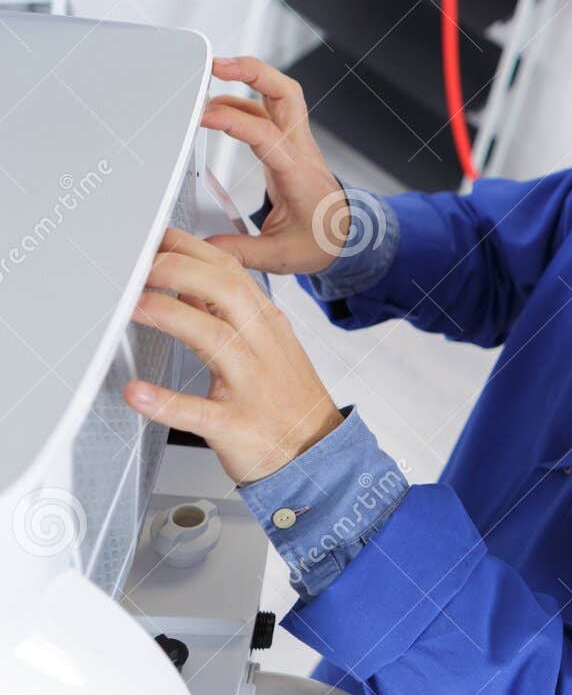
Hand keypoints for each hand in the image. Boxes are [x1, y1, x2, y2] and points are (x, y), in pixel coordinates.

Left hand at [122, 228, 344, 484]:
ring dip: (171, 316)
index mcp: (267, 325)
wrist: (315, 455)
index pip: (231, 271)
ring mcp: (251, 386)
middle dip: (180, 270)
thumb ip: (227, 314)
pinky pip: (199, 412)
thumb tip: (186, 282)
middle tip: (139, 266)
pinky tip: (137, 392)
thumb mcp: (265, 345)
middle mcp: (262, 348)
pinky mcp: (237, 426)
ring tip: (133, 306)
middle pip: (227, 293)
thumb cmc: (285, 400)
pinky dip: (166, 402)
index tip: (155, 238)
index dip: (189, 248)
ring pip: (216, 339)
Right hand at [201, 56, 348, 275]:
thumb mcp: (282, 256)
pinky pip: (267, 110)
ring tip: (212, 70)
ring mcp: (295, 143)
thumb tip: (204, 249)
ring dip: (249, 76)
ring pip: (279, 93)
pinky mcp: (287, 143)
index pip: (267, 137)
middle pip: (285, 93)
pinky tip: (217, 105)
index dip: (234, 122)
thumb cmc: (321, 241)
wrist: (348, 236)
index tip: (203, 116)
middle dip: (253, 71)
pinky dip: (242, 99)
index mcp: (298, 176)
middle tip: (217, 65)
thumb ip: (241, 252)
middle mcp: (300, 151)